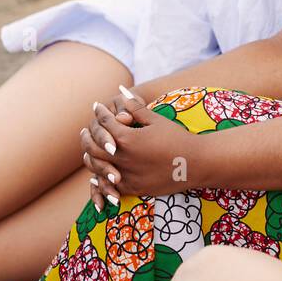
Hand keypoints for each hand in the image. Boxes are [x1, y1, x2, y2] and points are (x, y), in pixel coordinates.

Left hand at [81, 87, 202, 209]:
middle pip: (93, 146)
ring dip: (90, 156)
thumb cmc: (178, 138)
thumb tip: (122, 92)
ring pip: (97, 166)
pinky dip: (101, 175)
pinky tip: (100, 169)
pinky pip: (109, 183)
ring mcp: (127, 175)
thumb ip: (135, 108)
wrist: (196, 163)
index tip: (97, 107)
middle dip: (88, 135)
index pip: (105, 123)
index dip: (100, 113)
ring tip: (89, 148)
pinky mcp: (133, 188)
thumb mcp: (157, 120)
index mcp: (127, 138)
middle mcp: (123, 158)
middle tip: (86, 129)